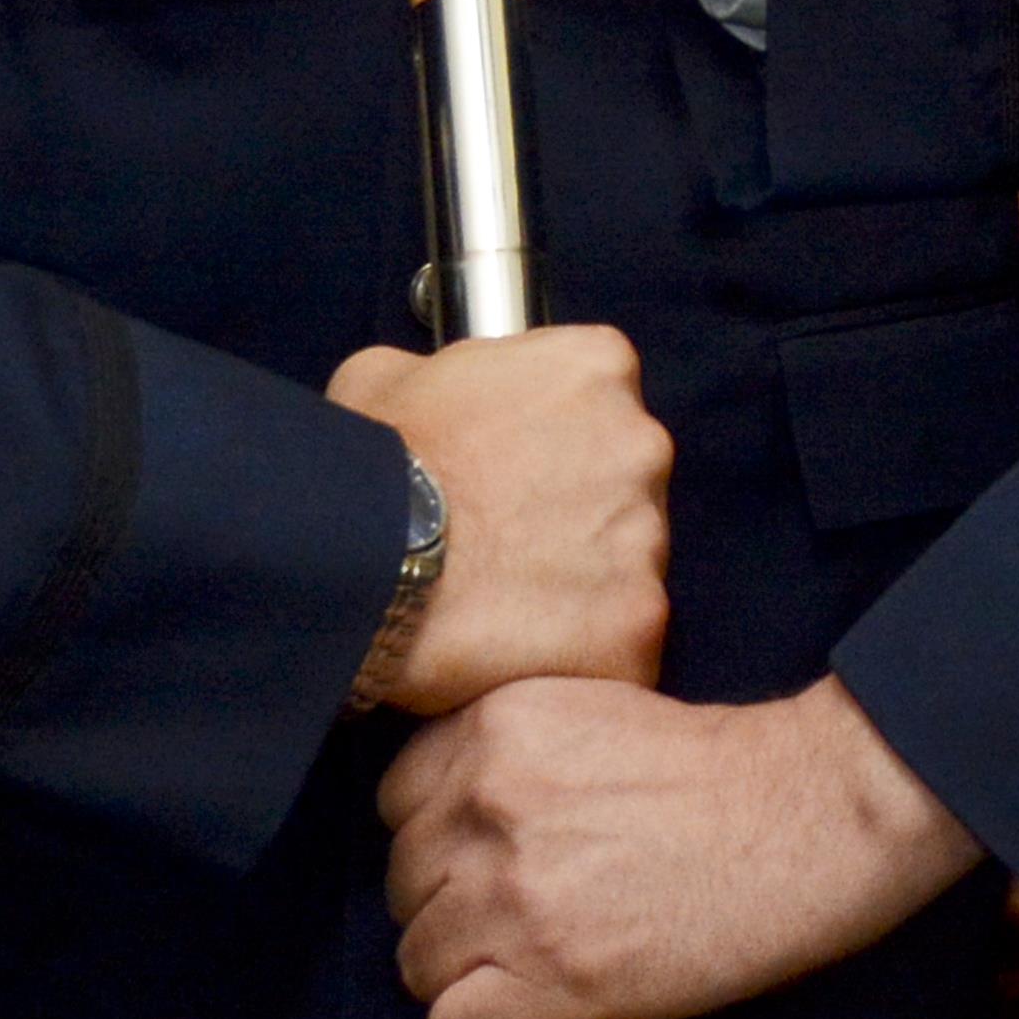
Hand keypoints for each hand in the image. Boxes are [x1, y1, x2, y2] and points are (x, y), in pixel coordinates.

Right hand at [323, 325, 668, 706]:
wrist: (369, 562)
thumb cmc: (377, 464)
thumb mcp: (386, 376)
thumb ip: (446, 373)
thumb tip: (443, 399)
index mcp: (595, 367)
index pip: (599, 395)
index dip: (550, 436)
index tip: (510, 468)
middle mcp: (641, 443)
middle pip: (625, 481)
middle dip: (578, 511)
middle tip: (507, 539)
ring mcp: (649, 537)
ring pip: (629, 564)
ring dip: (583, 583)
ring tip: (506, 599)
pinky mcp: (640, 623)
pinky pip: (622, 640)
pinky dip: (582, 651)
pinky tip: (522, 650)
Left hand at [379, 677, 984, 1018]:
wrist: (807, 817)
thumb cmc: (722, 771)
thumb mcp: (591, 716)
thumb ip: (513, 756)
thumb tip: (460, 822)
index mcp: (494, 728)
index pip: (397, 802)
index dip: (437, 842)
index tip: (477, 864)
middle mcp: (486, 805)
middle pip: (402, 884)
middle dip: (449, 911)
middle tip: (514, 926)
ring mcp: (513, 894)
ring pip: (419, 962)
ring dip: (466, 977)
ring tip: (529, 975)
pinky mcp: (553, 976)